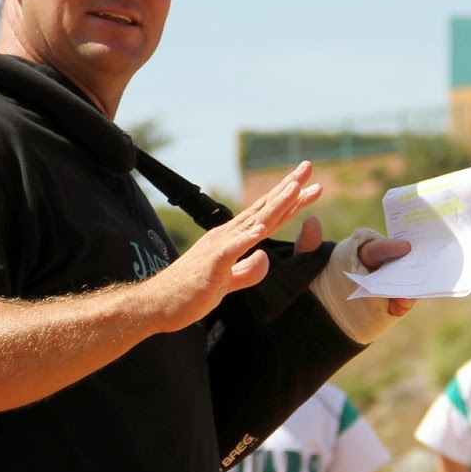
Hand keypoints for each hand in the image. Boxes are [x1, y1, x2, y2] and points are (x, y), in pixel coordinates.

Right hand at [151, 162, 321, 331]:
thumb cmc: (191, 292)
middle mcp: (227, 236)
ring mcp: (219, 247)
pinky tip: (262, 228)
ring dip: (274, 205)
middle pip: (264, 209)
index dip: (290, 201)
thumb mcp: (228, 282)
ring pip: (252, 222)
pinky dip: (247, 238)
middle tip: (308, 167)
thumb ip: (248, 271)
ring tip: (294, 189)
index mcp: (233, 239)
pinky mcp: (211, 265)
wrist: (159, 304)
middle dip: (288, 189)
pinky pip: (232, 249)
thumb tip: (263, 258)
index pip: (267, 215)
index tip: (311, 187)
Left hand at [292, 217, 416, 317]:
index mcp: (361, 253)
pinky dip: (403, 303)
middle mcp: (378, 268)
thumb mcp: (305, 263)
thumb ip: (308, 245)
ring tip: (405, 292)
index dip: (390, 246)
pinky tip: (400, 305)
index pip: (377, 247)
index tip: (403, 247)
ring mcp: (385, 288)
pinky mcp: (389, 308)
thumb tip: (311, 221)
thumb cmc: (310, 282)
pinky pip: (400, 304)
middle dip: (407, 264)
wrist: (311, 319)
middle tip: (415, 266)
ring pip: (402, 283)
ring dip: (408, 285)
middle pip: (397, 263)